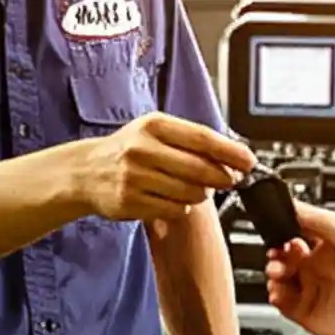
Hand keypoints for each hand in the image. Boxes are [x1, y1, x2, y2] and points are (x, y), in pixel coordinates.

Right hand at [76, 112, 256, 221]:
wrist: (86, 171)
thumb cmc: (128, 149)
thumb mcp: (155, 132)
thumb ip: (191, 141)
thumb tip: (233, 157)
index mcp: (154, 125)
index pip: (202, 138)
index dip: (230, 152)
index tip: (249, 161)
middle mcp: (142, 149)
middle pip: (200, 169)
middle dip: (222, 177)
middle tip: (229, 179)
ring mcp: (134, 177)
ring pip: (190, 192)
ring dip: (201, 193)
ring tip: (193, 186)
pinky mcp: (130, 202)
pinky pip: (174, 209)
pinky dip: (182, 206)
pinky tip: (173, 197)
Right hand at [265, 202, 334, 334]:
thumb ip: (321, 220)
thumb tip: (295, 206)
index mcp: (334, 246)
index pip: (302, 231)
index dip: (287, 228)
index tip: (277, 225)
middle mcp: (323, 267)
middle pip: (287, 254)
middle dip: (277, 250)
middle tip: (277, 251)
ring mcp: (315, 290)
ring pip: (282, 277)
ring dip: (274, 271)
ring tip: (278, 271)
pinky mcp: (308, 314)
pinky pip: (283, 302)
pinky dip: (276, 295)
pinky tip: (279, 290)